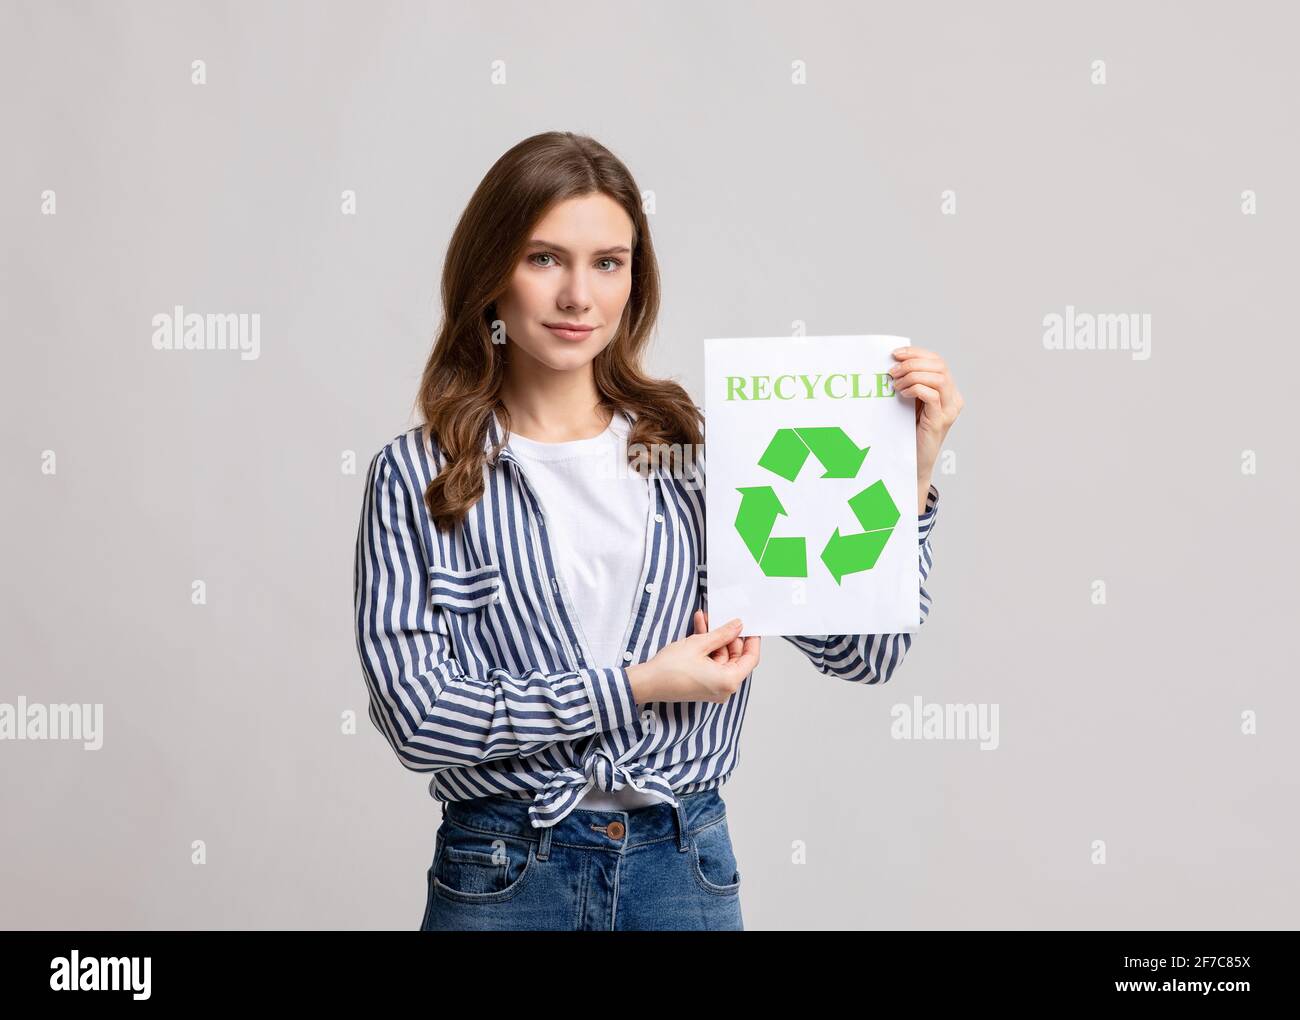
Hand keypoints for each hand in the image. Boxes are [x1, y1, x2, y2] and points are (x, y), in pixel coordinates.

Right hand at [627, 617, 760, 704]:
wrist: (647, 683)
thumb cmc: (669, 670)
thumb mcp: (699, 644)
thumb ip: (722, 634)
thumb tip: (737, 627)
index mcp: (728, 681)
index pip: (750, 658)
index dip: (752, 640)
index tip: (751, 627)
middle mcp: (724, 688)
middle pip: (735, 657)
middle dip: (727, 636)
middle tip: (721, 618)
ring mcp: (713, 688)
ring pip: (721, 657)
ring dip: (713, 638)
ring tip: (704, 620)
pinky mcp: (703, 684)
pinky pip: (711, 663)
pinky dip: (707, 648)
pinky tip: (698, 630)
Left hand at [888, 345, 963, 486]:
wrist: (912, 462)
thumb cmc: (909, 431)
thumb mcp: (910, 402)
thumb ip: (910, 383)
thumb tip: (894, 362)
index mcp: (948, 391)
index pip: (937, 361)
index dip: (916, 353)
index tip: (896, 354)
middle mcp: (954, 398)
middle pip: (939, 365)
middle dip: (912, 362)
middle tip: (892, 371)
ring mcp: (949, 410)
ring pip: (938, 377)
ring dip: (913, 375)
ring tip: (897, 385)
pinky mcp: (940, 420)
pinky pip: (933, 395)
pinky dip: (916, 388)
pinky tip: (903, 395)